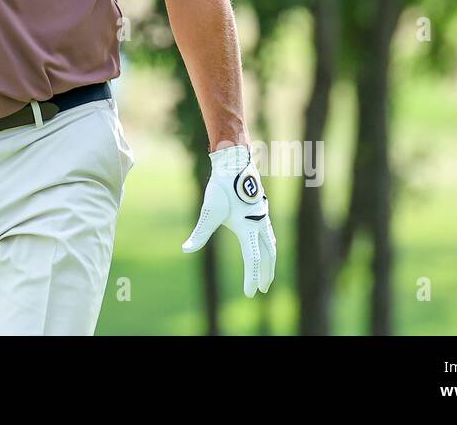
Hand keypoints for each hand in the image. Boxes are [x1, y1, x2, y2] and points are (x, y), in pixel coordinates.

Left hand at [182, 144, 276, 296]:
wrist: (234, 164)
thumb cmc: (221, 188)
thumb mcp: (209, 211)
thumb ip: (200, 233)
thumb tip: (185, 250)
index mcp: (248, 228)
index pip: (253, 260)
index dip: (251, 278)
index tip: (249, 293)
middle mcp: (259, 225)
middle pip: (267, 256)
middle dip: (265, 273)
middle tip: (263, 289)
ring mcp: (262, 217)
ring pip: (271, 245)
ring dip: (270, 261)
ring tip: (267, 273)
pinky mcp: (261, 211)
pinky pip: (269, 235)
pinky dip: (269, 247)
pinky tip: (265, 248)